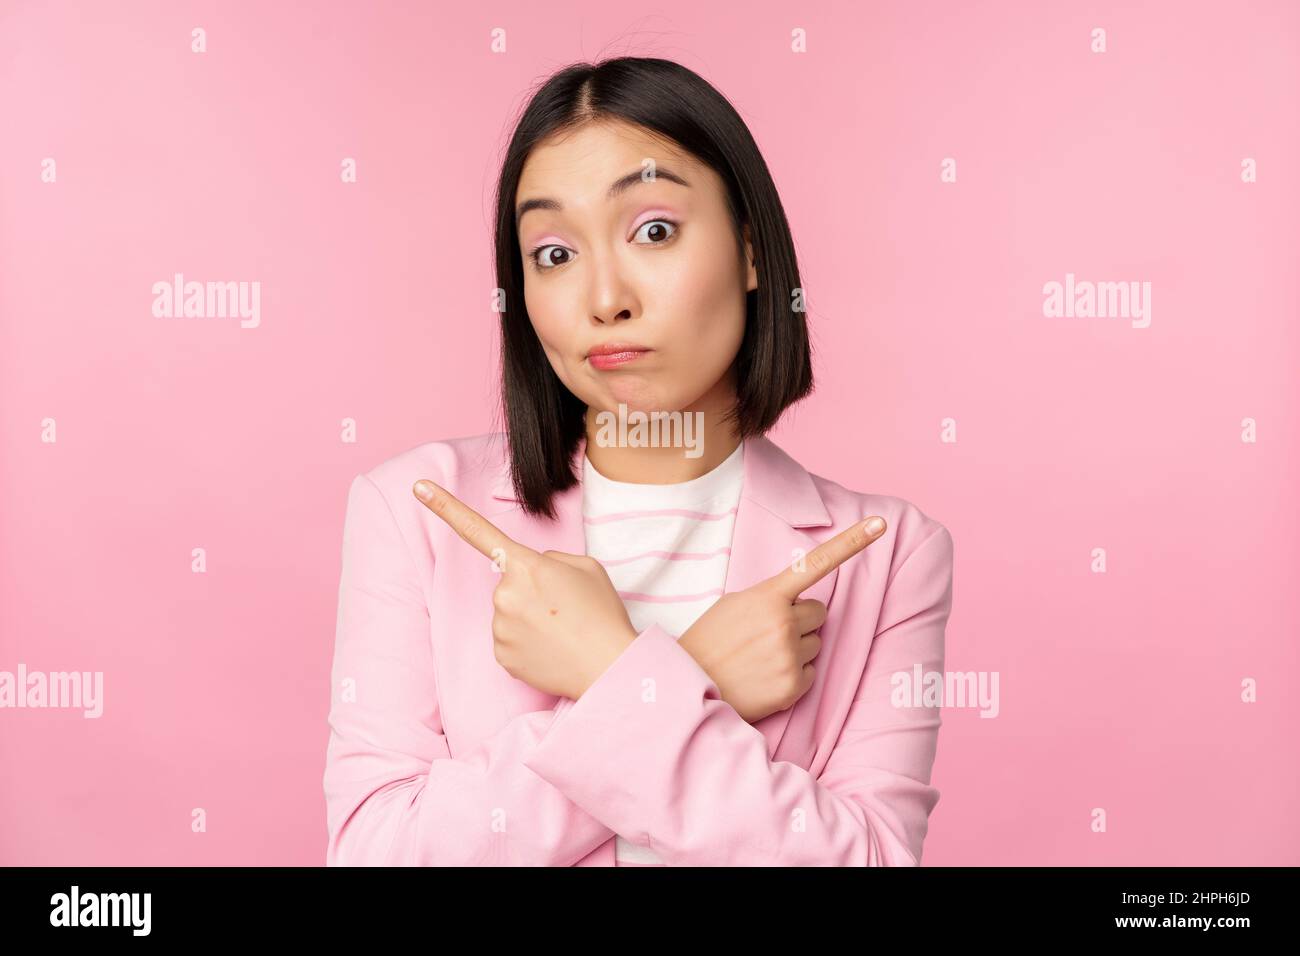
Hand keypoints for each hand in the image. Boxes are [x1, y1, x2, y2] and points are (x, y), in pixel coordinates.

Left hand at [412, 479, 637, 700]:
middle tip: (564, 607)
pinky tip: (550, 649)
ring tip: (561, 630)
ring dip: (529, 618)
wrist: (610, 668)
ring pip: (508, 613)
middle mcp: (505, 595)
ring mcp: (500, 628)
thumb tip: (531, 572)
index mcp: (526, 565)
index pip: (478, 531)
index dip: (445, 507)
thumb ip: (550, 559)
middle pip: (509, 583)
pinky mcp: (501, 657)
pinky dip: (526, 644)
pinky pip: (508, 640)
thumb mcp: (586, 567)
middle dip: (531, 590)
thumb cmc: (602, 614)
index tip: (419, 488)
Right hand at [678, 516, 886, 723]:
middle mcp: (784, 623)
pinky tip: (766, 676)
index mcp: (768, 596)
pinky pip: (811, 673)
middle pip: (819, 612)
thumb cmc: (709, 642)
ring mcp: (790, 656)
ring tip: (761, 657)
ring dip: (797, 647)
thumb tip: (797, 603)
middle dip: (802, 620)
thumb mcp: (733, 605)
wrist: (687, 688)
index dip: (852, 542)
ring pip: (816, 643)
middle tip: (768, 633)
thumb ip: (769, 598)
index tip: (880, 524)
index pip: (816, 563)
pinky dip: (794, 675)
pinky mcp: (793, 687)